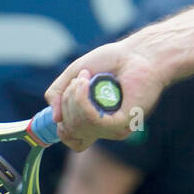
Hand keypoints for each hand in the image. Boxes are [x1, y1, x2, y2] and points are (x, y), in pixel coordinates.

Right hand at [44, 36, 168, 150]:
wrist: (137, 53)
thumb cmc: (111, 61)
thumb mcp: (74, 75)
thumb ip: (57, 94)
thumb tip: (55, 119)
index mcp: (96, 121)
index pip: (72, 140)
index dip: (61, 125)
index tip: (62, 103)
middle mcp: (105, 128)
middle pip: (70, 131)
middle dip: (67, 101)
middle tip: (81, 79)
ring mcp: (114, 128)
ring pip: (78, 126)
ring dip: (74, 97)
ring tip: (85, 77)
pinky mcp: (123, 122)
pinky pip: (91, 120)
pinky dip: (82, 100)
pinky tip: (86, 83)